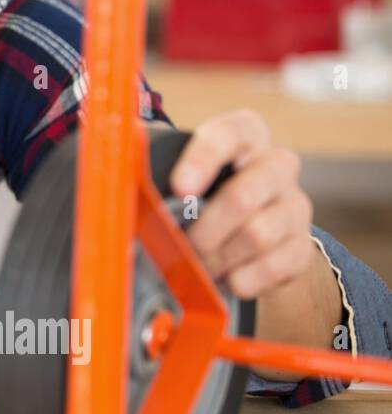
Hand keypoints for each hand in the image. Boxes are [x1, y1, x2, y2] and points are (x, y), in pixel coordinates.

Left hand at [169, 109, 315, 299]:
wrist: (244, 232)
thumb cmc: (199, 193)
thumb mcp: (175, 171)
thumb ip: (150, 164)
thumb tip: (113, 165)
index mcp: (244, 136)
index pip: (232, 133)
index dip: (204, 158)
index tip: (178, 188)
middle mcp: (277, 166)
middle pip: (246, 194)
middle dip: (204, 228)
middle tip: (180, 246)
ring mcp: (294, 206)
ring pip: (259, 234)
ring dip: (218, 258)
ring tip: (196, 267)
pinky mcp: (302, 245)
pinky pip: (278, 265)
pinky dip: (245, 279)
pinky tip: (225, 280)